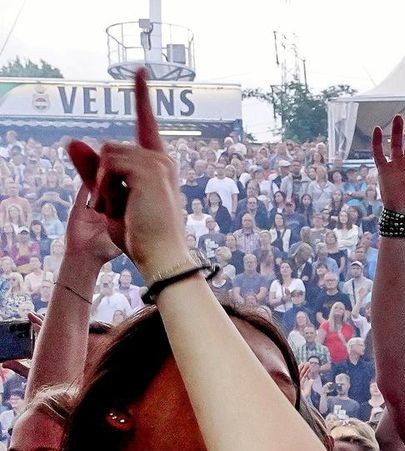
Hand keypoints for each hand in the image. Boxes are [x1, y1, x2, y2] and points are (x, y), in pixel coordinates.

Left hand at [64, 69, 186, 274]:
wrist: (160, 255)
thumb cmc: (139, 234)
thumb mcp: (109, 198)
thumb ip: (91, 170)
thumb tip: (72, 140)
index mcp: (158, 164)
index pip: (146, 123)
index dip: (142, 95)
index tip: (140, 70)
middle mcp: (162, 159)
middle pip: (110, 147)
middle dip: (101, 176)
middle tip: (117, 207)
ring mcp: (158, 162)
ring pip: (107, 154)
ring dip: (103, 184)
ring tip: (122, 208)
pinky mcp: (149, 169)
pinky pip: (110, 163)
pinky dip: (107, 186)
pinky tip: (123, 204)